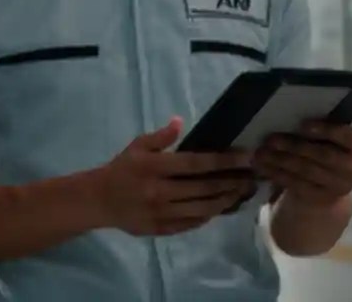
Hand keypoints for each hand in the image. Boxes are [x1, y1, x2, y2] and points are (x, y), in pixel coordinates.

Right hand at [91, 116, 255, 236]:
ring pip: (203, 209)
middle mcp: (160, 191)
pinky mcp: (162, 229)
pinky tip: (221, 206)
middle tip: (252, 176)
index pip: (196, 164)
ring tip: (242, 192)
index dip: (224, 161)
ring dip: (226, 200)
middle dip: (232, 182)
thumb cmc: (121, 169)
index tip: (246, 157)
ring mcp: (161, 213)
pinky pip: (192, 223)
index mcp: (154, 168)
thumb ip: (160, 137)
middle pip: (205, 188)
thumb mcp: (137, 147)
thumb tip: (180, 121)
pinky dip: (209, 215)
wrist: (99, 201)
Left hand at [253, 121, 351, 206]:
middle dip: (295, 146)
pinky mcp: (322, 198)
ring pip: (307, 171)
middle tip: (271, 139)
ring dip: (281, 161)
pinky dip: (278, 174)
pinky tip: (263, 167)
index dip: (327, 130)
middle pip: (324, 155)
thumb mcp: (328, 137)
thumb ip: (318, 129)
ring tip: (261, 153)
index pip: (349, 137)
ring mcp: (340, 187)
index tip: (303, 124)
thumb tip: (289, 115)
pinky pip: (298, 185)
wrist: (328, 184)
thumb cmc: (324, 148)